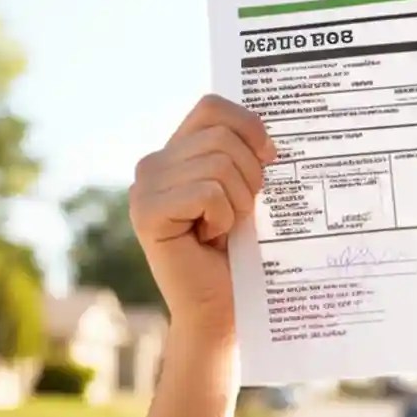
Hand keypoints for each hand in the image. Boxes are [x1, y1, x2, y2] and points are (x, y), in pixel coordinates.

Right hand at [129, 94, 275, 340]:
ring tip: (226, 228)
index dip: (248, 124)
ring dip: (239, 201)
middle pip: (221, 136)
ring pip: (218, 163)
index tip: (271, 156)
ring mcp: (144, 188)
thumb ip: (244, 155)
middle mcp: (153, 164)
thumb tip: (272, 131)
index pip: (212, 106)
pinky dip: (223, 216)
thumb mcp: (246, 191)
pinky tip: (210, 239)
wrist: (224, 309)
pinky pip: (207, 192)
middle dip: (250, 175)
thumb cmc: (241, 252)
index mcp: (177, 152)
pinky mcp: (146, 213)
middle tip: (242, 213)